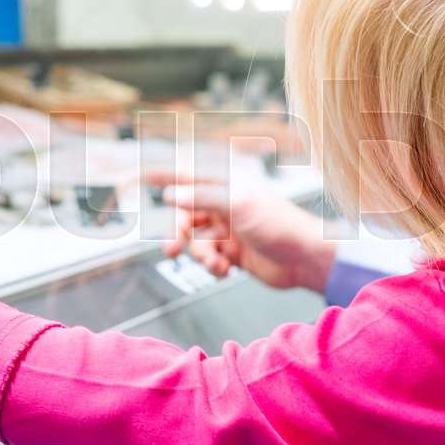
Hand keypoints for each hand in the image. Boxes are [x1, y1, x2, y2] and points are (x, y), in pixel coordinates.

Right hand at [147, 173, 333, 292]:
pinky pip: (210, 258)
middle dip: (177, 232)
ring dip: (200, 254)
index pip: (188, 176)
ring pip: (196, 241)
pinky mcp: (235, 253)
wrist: (306, 259)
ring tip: (214, 262)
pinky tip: (225, 269)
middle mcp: (225, 205)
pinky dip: (213, 266)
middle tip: (171, 248)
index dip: (164, 176)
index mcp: (226, 186)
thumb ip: (202, 197)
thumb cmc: (280, 224)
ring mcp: (230, 230)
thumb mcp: (238, 203)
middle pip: (186, 215)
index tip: (138, 176)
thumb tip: (170, 193)